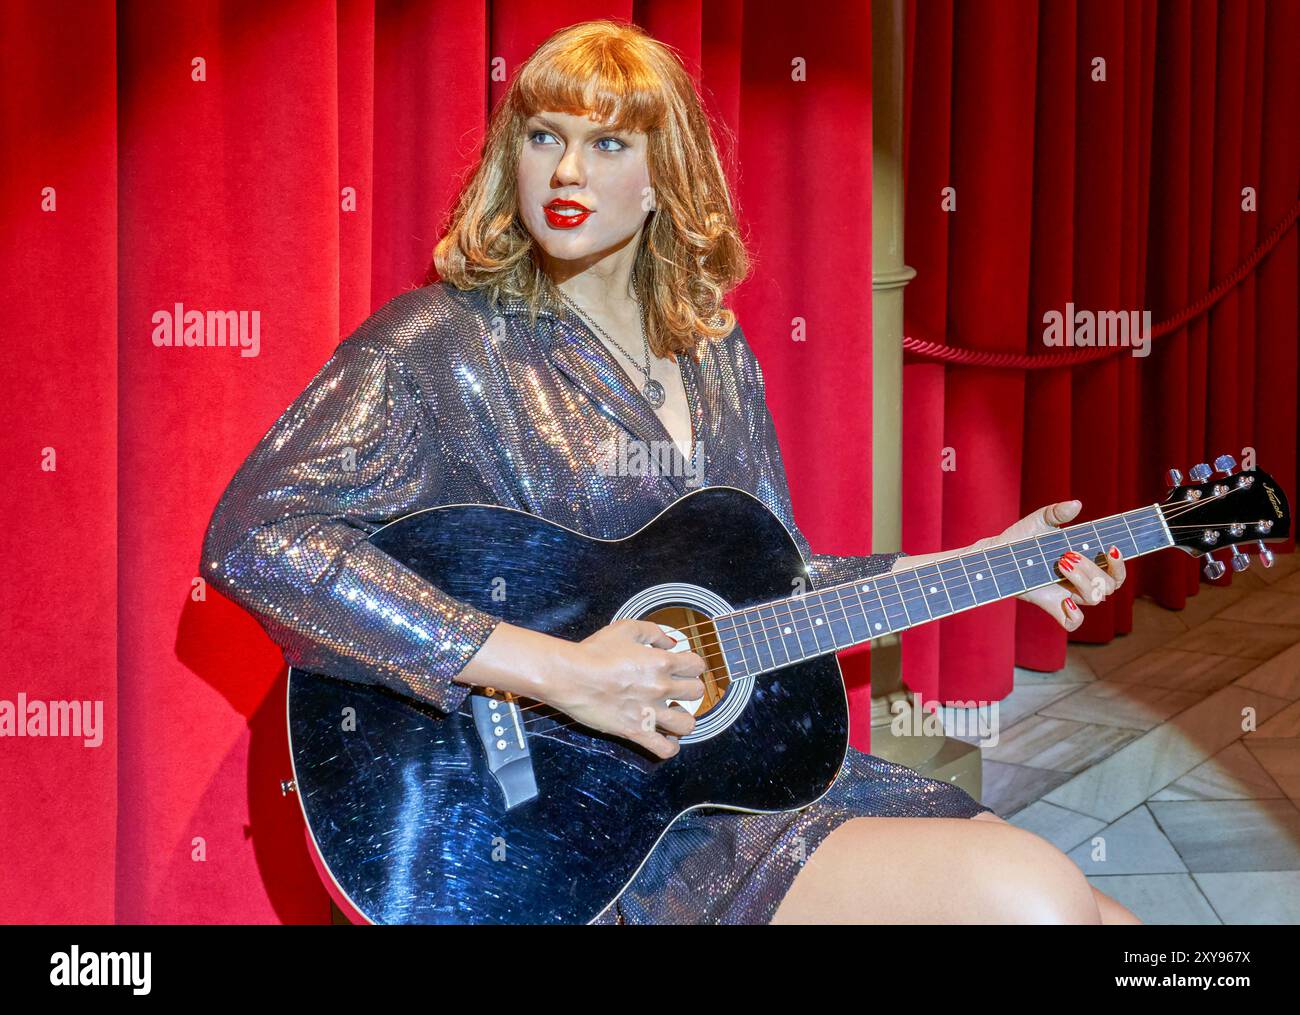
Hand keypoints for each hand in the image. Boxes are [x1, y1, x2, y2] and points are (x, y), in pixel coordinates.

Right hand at [544, 619, 706, 758]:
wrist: (571, 676)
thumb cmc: (593, 653)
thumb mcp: (625, 629)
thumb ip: (653, 632)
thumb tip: (669, 642)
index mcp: (661, 662)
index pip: (697, 666)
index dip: (691, 665)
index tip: (684, 667)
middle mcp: (661, 688)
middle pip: (696, 692)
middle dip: (689, 688)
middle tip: (678, 689)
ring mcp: (650, 712)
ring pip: (688, 724)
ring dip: (684, 718)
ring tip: (674, 714)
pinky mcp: (636, 731)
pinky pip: (664, 749)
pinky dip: (671, 746)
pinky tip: (668, 738)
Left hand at [978, 499, 1126, 630]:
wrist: (998, 554)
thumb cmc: (1023, 538)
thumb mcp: (1040, 521)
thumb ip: (1057, 512)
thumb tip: (1076, 504)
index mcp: (1087, 563)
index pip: (1116, 573)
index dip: (1120, 566)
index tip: (1112, 548)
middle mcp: (1081, 581)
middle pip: (1108, 586)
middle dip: (1094, 570)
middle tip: (1068, 554)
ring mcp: (1067, 594)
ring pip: (1094, 599)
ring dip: (1084, 582)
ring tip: (1062, 564)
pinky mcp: (1051, 604)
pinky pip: (1072, 622)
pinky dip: (1074, 615)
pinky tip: (1065, 599)